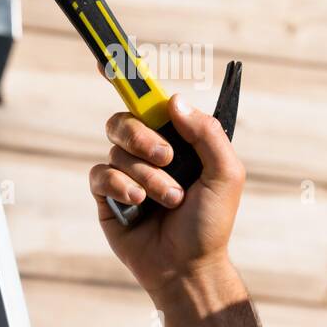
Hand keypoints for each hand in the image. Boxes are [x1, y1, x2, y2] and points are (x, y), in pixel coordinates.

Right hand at [89, 95, 244, 301]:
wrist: (188, 267)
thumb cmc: (211, 223)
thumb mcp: (226, 174)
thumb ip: (206, 133)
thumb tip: (174, 101)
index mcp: (177, 139)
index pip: (152, 102)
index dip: (130, 77)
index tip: (111, 58)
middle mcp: (149, 151)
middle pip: (126, 119)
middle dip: (144, 137)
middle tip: (168, 158)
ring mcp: (126, 172)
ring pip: (117, 150)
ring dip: (147, 175)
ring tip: (169, 199)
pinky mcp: (107, 196)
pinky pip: (100, 174)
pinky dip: (121, 185)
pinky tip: (138, 203)